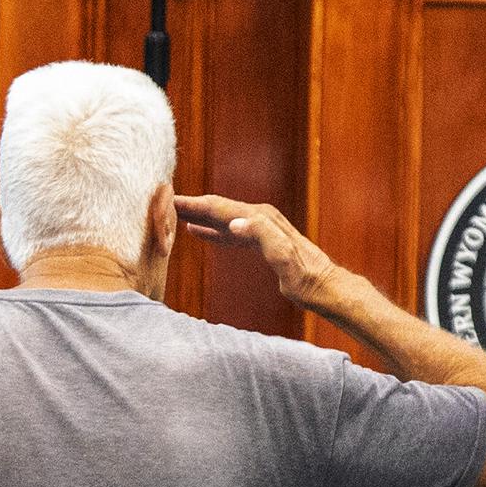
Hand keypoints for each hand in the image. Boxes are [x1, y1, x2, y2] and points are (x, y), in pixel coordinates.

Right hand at [176, 194, 348, 310]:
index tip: (169, 199)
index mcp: (259, 220)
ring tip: (174, 214)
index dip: (192, 204)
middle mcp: (258, 218)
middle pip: (217, 207)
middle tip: (161, 203)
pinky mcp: (260, 240)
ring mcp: (260, 228)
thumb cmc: (305, 277)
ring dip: (198, 215)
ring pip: (221, 217)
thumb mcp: (284, 257)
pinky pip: (228, 230)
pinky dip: (212, 229)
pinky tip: (198, 231)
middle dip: (190, 205)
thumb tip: (234, 223)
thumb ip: (261, 236)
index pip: (219, 207)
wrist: (324, 286)